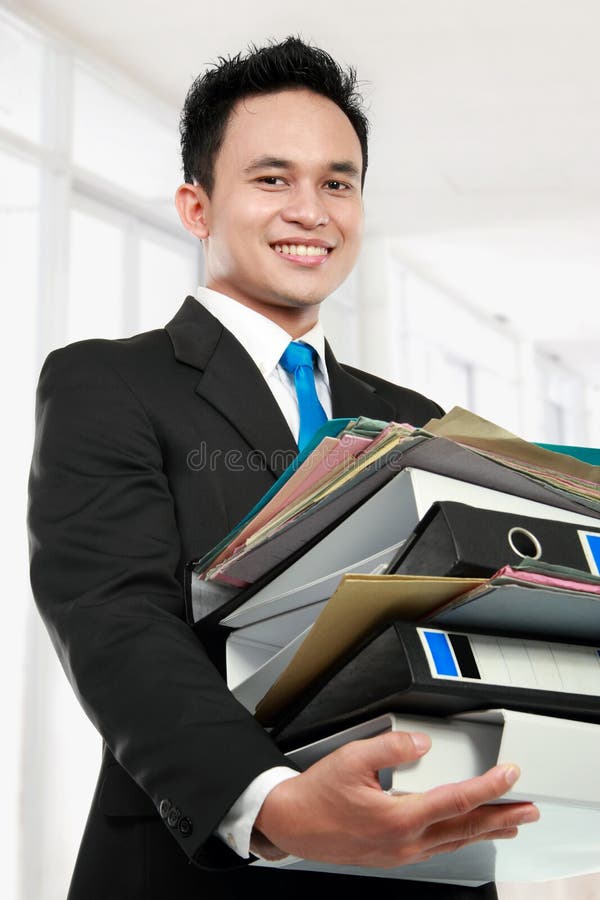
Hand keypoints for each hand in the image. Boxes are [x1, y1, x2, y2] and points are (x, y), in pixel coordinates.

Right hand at [253, 730, 539, 867]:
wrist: (294, 825)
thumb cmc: (318, 795)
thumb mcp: (352, 758)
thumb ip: (391, 746)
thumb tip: (421, 743)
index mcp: (400, 816)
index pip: (457, 800)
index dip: (489, 787)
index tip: (510, 775)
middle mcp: (406, 840)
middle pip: (466, 829)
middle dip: (502, 818)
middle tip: (528, 809)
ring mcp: (401, 852)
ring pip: (455, 842)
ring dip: (486, 832)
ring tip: (509, 824)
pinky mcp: (394, 855)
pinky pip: (439, 849)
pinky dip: (461, 840)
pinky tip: (465, 835)